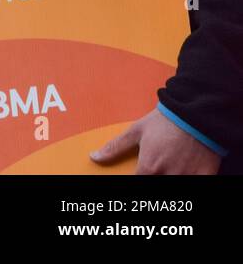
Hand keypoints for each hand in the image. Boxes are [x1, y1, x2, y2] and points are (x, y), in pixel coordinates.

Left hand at [91, 108, 221, 174]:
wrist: (196, 112)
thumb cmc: (165, 121)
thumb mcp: (136, 131)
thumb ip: (115, 147)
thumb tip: (94, 157)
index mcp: (149, 166)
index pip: (136, 183)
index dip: (135, 179)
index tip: (136, 175)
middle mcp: (167, 175)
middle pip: (156, 188)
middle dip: (153, 178)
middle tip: (155, 169)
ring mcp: (187, 176)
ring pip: (174, 187)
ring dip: (169, 178)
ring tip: (169, 168)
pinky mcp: (205, 175)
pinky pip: (198, 185)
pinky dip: (191, 179)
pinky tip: (186, 172)